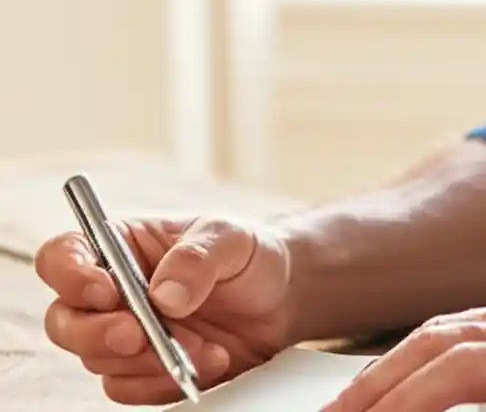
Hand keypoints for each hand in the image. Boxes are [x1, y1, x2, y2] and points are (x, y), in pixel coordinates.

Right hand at [35, 217, 295, 404]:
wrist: (282, 299)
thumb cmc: (250, 255)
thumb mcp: (230, 238)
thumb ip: (196, 258)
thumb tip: (164, 296)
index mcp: (120, 246)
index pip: (63, 257)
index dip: (70, 276)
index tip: (105, 291)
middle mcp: (112, 292)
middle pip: (65, 321)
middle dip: (96, 334)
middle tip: (139, 335)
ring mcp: (125, 333)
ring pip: (97, 360)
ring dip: (147, 360)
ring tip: (202, 345)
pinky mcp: (145, 370)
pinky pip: (129, 388)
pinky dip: (165, 381)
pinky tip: (210, 361)